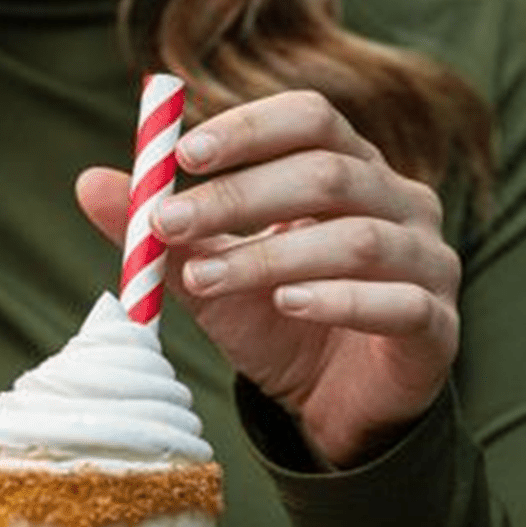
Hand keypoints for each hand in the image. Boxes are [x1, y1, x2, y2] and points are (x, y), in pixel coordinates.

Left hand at [76, 89, 459, 467]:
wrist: (331, 407)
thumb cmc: (276, 324)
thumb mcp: (208, 275)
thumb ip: (163, 231)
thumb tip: (89, 183)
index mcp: (351, 170)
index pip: (311, 119)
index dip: (249, 128)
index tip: (182, 153)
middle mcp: (401, 202)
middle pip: (329, 174)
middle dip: (239, 197)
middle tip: (167, 222)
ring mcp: (430, 262)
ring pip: (359, 239)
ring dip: (272, 257)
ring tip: (205, 280)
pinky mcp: (436, 327)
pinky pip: (397, 304)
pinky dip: (339, 301)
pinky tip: (286, 305)